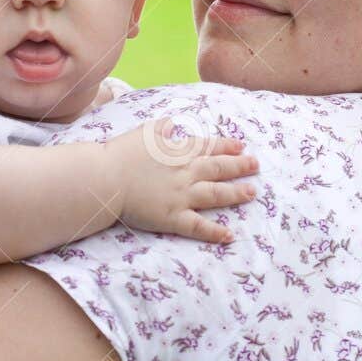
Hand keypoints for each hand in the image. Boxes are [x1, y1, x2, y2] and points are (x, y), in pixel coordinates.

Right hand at [102, 120, 258, 243]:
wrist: (106, 179)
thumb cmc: (121, 153)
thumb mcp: (144, 131)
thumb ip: (162, 128)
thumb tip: (173, 125)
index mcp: (180, 151)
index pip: (209, 146)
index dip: (227, 146)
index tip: (241, 146)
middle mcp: (186, 172)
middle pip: (219, 169)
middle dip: (240, 166)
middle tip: (256, 166)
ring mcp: (182, 196)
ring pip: (216, 195)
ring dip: (236, 194)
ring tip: (252, 193)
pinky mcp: (173, 218)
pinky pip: (198, 227)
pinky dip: (215, 232)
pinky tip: (229, 235)